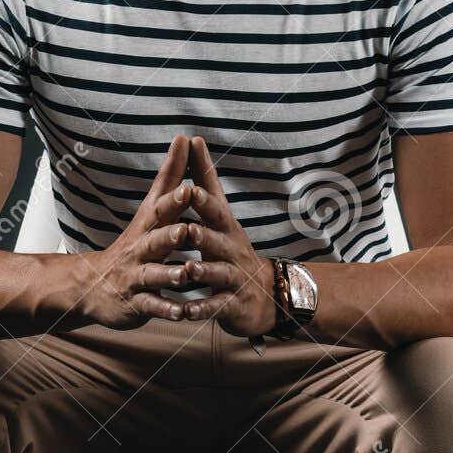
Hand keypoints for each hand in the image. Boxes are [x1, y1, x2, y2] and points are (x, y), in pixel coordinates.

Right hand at [75, 134, 210, 327]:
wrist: (92, 286)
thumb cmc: (133, 244)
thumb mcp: (151, 209)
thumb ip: (170, 177)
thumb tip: (185, 138)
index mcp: (149, 227)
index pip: (161, 209)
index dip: (175, 200)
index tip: (191, 187)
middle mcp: (141, 250)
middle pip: (155, 240)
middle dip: (171, 235)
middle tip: (187, 229)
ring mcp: (137, 277)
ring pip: (153, 275)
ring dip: (169, 274)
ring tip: (184, 274)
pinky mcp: (136, 302)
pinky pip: (152, 306)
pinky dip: (165, 309)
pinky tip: (180, 313)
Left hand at [174, 135, 276, 336]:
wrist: (265, 294)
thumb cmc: (232, 248)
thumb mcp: (220, 214)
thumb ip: (205, 179)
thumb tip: (194, 140)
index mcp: (224, 228)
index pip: (214, 211)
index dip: (203, 201)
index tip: (188, 188)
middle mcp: (231, 251)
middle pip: (218, 241)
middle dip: (203, 235)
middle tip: (187, 229)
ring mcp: (233, 278)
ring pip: (218, 274)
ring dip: (203, 272)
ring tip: (187, 271)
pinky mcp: (231, 304)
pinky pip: (215, 307)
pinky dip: (202, 309)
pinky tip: (187, 312)